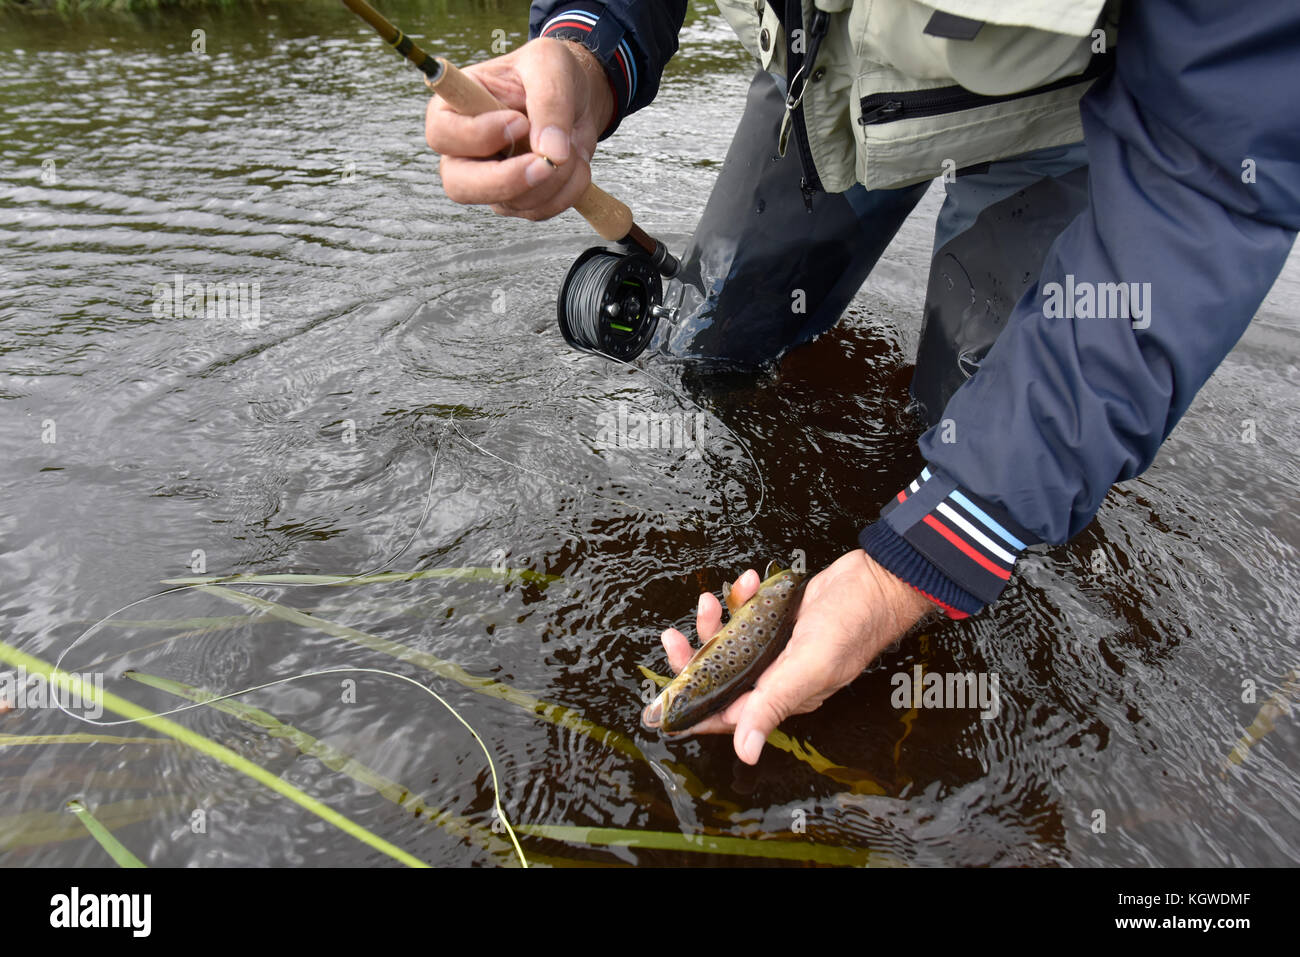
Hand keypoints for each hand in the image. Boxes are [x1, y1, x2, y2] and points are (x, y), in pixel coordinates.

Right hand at [424, 37, 613, 220]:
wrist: (578, 99)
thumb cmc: (551, 72)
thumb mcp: (550, 64)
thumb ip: (548, 101)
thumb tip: (551, 153)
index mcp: (455, 108)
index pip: (443, 134)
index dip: (477, 136)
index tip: (521, 122)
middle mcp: (464, 150)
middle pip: (459, 185)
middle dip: (507, 181)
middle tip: (546, 164)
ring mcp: (489, 180)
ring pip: (507, 202)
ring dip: (552, 180)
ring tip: (572, 146)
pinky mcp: (517, 199)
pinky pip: (537, 211)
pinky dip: (567, 192)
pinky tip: (576, 164)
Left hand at [659, 549, 935, 763]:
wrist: (878, 579)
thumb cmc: (852, 624)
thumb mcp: (808, 666)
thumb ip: (772, 705)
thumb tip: (746, 754)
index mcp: (780, 695)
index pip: (725, 714)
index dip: (692, 710)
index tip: (657, 708)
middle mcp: (774, 675)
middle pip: (718, 676)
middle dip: (692, 657)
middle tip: (672, 637)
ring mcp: (776, 647)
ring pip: (727, 642)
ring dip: (714, 621)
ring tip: (710, 599)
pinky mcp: (778, 620)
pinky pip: (745, 614)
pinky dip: (740, 598)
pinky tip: (746, 581)